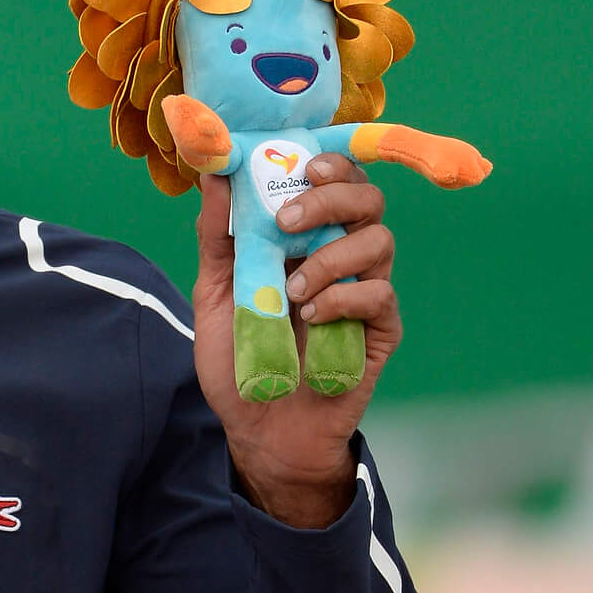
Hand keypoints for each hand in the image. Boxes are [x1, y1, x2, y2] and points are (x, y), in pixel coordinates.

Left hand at [192, 155, 400, 525]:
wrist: (258, 429)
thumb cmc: (241, 359)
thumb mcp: (214, 293)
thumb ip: (216, 236)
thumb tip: (211, 172)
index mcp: (309, 237)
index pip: (336, 181)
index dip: (329, 163)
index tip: (302, 165)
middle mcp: (344, 256)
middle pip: (367, 198)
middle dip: (331, 197)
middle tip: (288, 220)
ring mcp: (366, 292)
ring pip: (380, 241)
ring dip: (333, 255)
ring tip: (293, 289)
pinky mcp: (380, 332)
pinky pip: (380, 296)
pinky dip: (344, 298)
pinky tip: (312, 316)